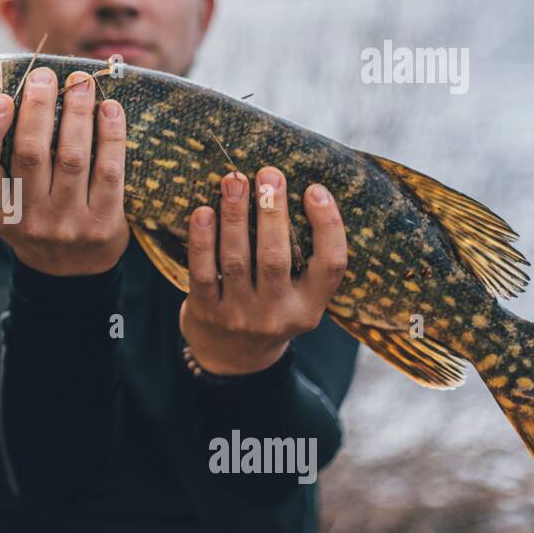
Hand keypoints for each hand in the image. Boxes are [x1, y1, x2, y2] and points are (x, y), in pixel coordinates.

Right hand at [0, 66, 129, 275]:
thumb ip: (6, 163)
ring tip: (81, 83)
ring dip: (77, 112)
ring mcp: (66, 224)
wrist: (72, 273)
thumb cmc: (37, 219)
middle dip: (38, 107)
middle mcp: (28, 220)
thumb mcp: (8, 205)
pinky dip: (110, 135)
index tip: (1, 98)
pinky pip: (108, 171)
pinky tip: (110, 110)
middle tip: (46, 76)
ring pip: (71, 156)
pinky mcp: (102, 224)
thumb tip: (21, 96)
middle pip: (30, 153)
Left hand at [179, 167, 347, 375]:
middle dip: (272, 211)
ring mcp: (239, 316)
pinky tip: (203, 212)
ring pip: (237, 259)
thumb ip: (302, 259)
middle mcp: (277, 314)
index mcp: (310, 308)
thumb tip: (295, 190)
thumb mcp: (298, 298)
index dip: (328, 226)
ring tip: (234, 180)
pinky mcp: (206, 312)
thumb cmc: (269, 310)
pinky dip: (202, 239)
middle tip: (269, 174)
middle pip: (277, 256)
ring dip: (235, 216)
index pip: (331, 265)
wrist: (230, 359)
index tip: (316, 189)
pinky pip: (203, 271)